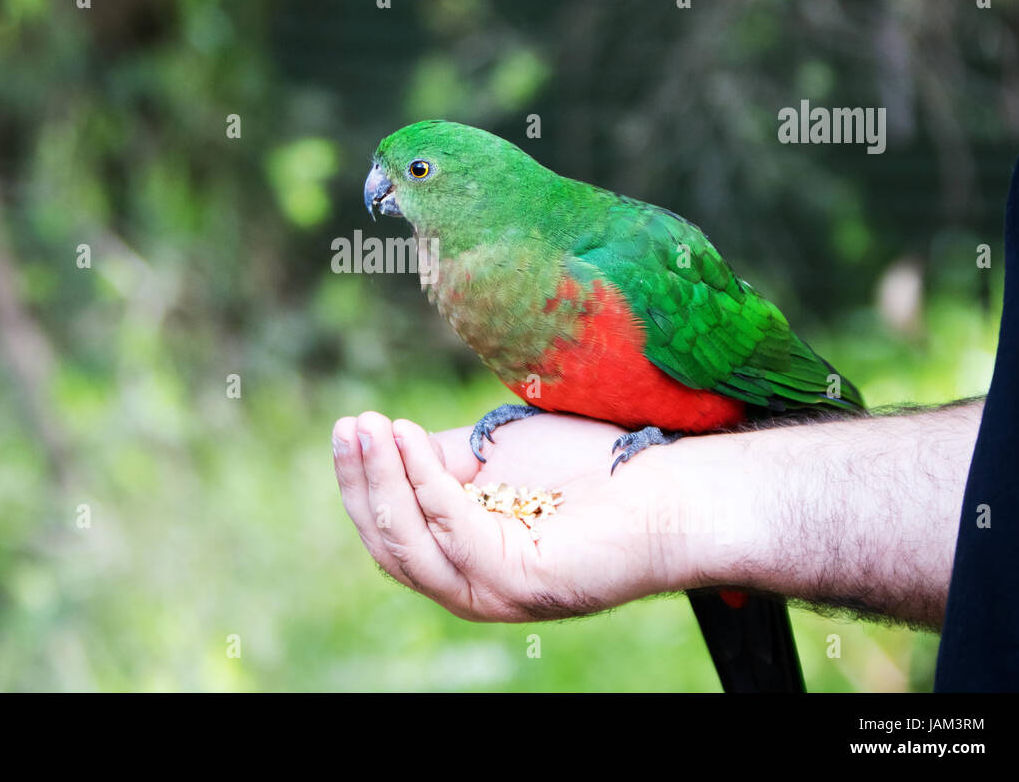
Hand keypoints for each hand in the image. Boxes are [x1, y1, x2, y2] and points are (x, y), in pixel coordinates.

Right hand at [334, 402, 980, 627]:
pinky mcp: (531, 585)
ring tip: (374, 430)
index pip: (391, 533)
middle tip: (352, 427)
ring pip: (413, 552)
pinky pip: (459, 537)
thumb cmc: (589, 466)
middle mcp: (477, 587)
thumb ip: (441, 460)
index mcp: (465, 559)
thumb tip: (382, 443)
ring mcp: (503, 592)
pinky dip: (427, 490)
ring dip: (385, 487)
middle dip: (363, 485)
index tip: (348, 427)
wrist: (670, 481)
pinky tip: (414, 446)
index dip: (361, 484)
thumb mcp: (494, 455)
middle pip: (392, 548)